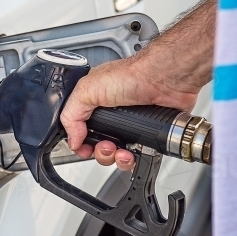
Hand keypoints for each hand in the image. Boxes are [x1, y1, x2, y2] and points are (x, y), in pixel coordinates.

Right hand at [60, 56, 200, 169]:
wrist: (165, 80)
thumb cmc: (133, 75)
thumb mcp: (88, 89)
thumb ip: (71, 114)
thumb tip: (72, 139)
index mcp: (94, 103)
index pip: (79, 129)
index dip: (80, 142)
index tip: (83, 147)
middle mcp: (112, 115)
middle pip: (97, 145)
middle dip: (100, 151)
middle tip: (106, 146)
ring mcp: (130, 125)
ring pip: (116, 154)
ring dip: (116, 158)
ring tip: (121, 152)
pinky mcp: (147, 135)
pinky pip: (136, 156)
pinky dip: (132, 161)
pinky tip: (132, 155)